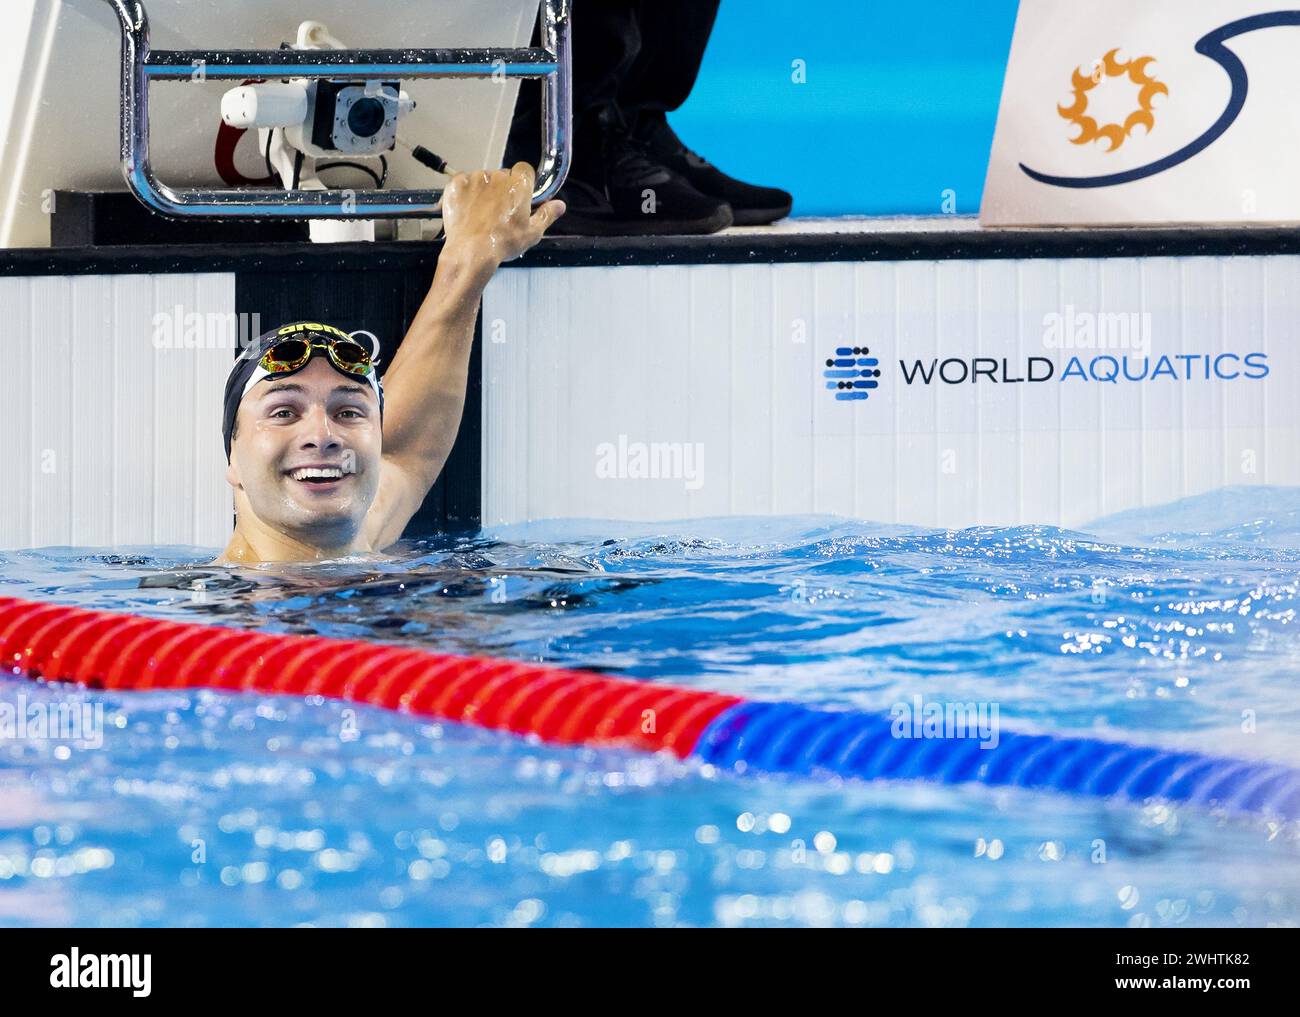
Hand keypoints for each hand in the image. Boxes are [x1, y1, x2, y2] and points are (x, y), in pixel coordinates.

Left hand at [439, 163, 565, 267]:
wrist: (471, 252)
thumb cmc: (502, 243)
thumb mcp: (531, 233)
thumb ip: (546, 215)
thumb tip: (560, 205)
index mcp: (519, 185)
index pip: (524, 170)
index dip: (523, 183)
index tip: (520, 196)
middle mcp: (498, 176)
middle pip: (503, 176)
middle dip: (502, 189)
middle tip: (499, 212)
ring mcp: (476, 178)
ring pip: (483, 179)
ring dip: (484, 191)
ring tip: (481, 215)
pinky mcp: (457, 184)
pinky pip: (463, 182)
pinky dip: (465, 193)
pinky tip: (468, 210)